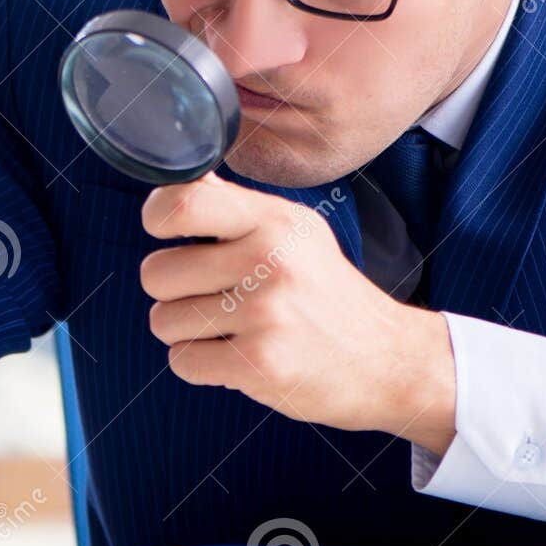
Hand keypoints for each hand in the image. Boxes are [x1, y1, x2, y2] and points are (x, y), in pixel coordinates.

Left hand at [139, 173, 456, 453]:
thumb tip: (182, 180)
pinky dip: (203, 366)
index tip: (165, 232)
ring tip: (232, 329)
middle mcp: (269, 260)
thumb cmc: (328, 293)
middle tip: (212, 297)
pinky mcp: (260, 363)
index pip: (183, 203)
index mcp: (274, 221)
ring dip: (188, 332)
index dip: (157, 218)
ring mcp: (265, 313)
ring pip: (164, 321)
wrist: (388, 360)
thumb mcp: (294, 234)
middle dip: (172, 292)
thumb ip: (235, 209)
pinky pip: (183, 362)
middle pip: (157, 272)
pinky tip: (239, 356)